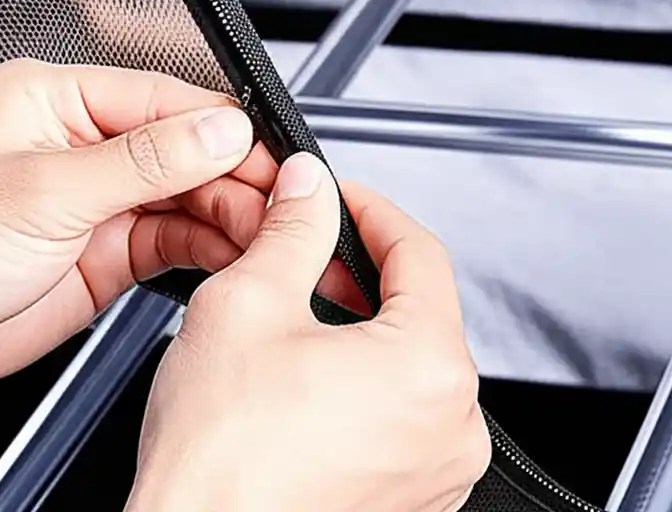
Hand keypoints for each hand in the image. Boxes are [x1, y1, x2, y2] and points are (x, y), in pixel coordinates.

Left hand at [0, 59, 277, 393]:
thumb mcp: (43, 193)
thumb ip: (141, 163)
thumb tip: (219, 131)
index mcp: (54, 101)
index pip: (162, 100)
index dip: (222, 129)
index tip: (269, 154)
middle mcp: (80, 144)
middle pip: (184, 149)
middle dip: (235, 177)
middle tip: (280, 206)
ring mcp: (95, 200)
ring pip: (186, 197)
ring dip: (230, 216)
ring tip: (270, 237)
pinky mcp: (104, 252)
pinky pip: (173, 241)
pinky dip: (209, 250)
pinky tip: (235, 256)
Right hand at [127, 153, 490, 511]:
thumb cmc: (220, 461)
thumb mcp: (247, 305)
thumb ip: (293, 230)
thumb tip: (310, 191)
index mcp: (429, 368)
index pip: (421, 251)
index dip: (369, 210)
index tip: (336, 198)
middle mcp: (452, 427)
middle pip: (419, 312)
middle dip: (359, 274)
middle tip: (302, 256)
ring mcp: (436, 473)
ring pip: (407, 368)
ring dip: (358, 333)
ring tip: (293, 325)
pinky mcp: (410, 503)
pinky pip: (397, 420)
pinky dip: (360, 389)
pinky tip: (303, 385)